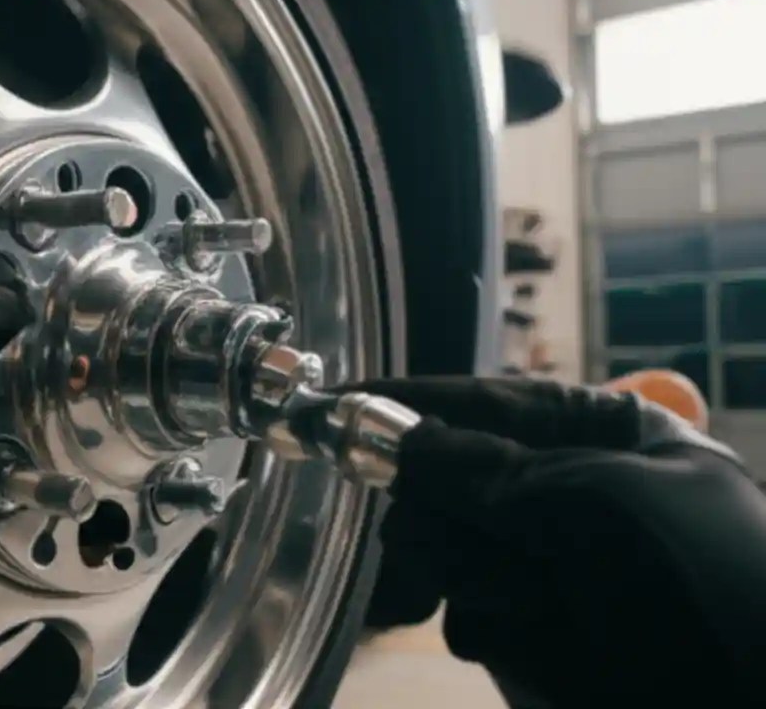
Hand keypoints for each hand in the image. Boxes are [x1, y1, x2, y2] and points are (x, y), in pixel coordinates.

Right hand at [344, 377, 765, 705]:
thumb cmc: (695, 592)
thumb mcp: (597, 506)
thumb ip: (489, 469)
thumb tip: (403, 440)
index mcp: (612, 438)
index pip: (495, 403)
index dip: (418, 404)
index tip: (342, 408)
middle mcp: (576, 492)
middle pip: (458, 473)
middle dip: (431, 500)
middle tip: (415, 532)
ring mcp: (553, 563)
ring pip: (450, 539)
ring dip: (445, 563)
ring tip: (474, 594)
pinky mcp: (535, 627)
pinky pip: (467, 604)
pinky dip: (470, 614)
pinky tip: (495, 634)